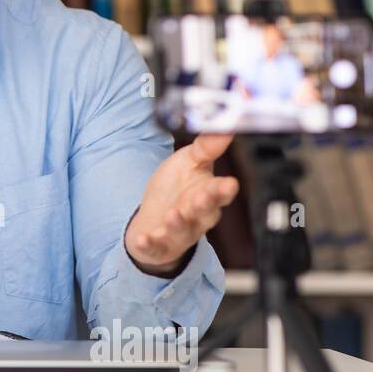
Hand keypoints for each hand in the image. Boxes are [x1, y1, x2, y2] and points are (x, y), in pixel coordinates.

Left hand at [124, 134, 239, 275]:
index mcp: (207, 194)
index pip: (220, 192)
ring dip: (179, 223)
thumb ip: (206, 147)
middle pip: (205, 212)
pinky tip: (142, 239)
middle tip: (201, 198)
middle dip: (204, 206)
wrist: (155, 219)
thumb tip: (225, 125)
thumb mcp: (190, 162)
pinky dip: (149, 243)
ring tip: (173, 214)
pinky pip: (156, 246)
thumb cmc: (176, 189)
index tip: (230, 183)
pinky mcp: (160, 244)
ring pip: (183, 230)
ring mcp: (180, 232)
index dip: (225, 189)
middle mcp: (198, 216)